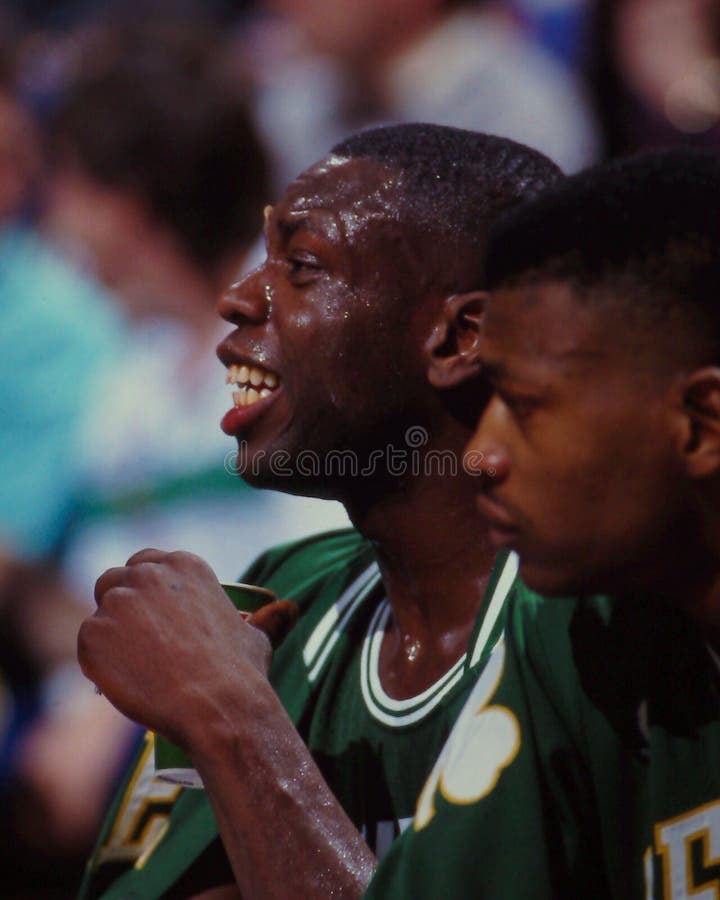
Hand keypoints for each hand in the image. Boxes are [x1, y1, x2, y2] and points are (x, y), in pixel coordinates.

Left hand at [77, 549, 294, 746]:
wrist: (218, 705)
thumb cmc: (240, 672)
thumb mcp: (256, 637)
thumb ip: (266, 619)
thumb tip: (290, 610)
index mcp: (185, 565)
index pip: (146, 563)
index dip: (145, 589)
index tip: (152, 615)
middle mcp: (147, 574)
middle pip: (114, 580)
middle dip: (121, 606)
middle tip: (137, 641)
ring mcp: (118, 602)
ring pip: (99, 613)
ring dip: (110, 635)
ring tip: (134, 666)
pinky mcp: (94, 633)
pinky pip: (87, 644)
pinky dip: (98, 662)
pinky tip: (123, 680)